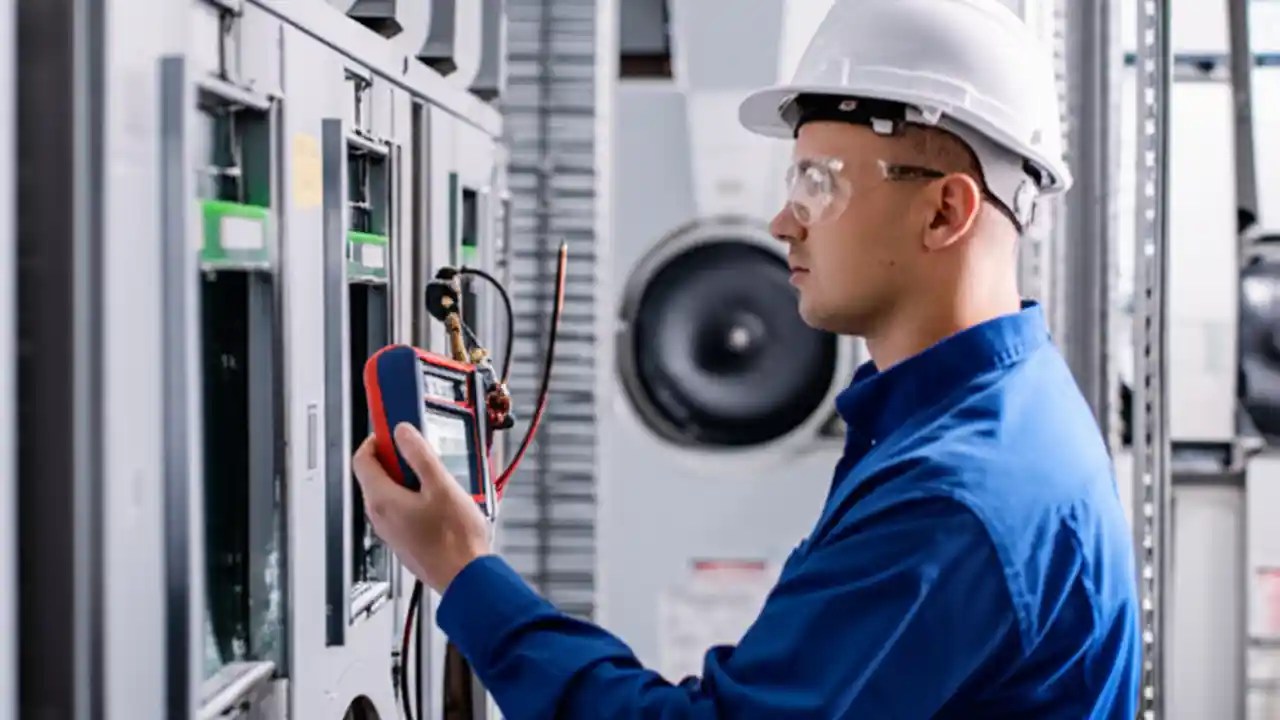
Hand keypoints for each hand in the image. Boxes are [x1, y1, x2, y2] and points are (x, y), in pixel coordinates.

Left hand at [352, 423, 491, 593]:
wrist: (465, 578)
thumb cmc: (455, 539)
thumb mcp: (441, 485)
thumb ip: (419, 455)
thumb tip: (402, 432)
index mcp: (382, 499)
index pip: (362, 458)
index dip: (378, 439)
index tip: (395, 430)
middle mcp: (379, 516)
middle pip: (375, 474)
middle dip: (398, 458)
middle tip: (423, 454)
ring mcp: (390, 530)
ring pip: (389, 492)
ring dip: (408, 479)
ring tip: (437, 480)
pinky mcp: (403, 540)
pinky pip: (400, 510)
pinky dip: (413, 498)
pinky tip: (440, 503)